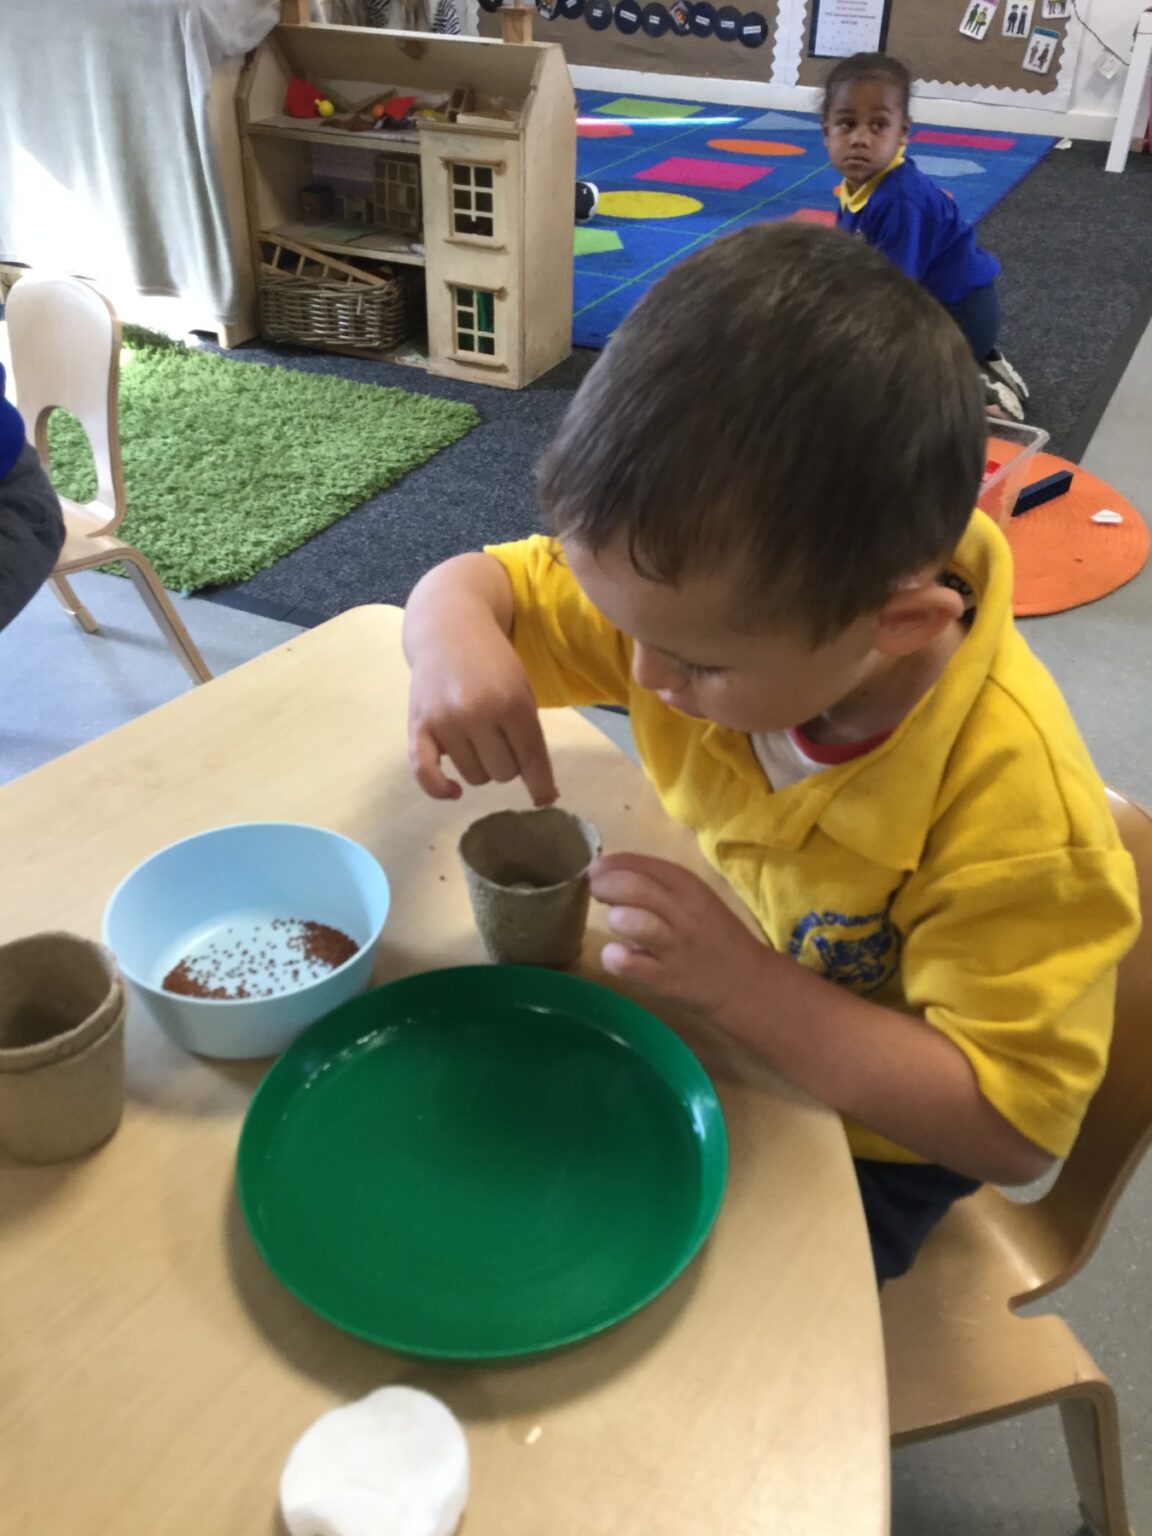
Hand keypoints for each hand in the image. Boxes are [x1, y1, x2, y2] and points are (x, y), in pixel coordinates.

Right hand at [408, 629, 557, 806]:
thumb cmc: (492, 662)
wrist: (448, 628)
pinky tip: (454, 790)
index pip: (532, 758)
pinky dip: (440, 790)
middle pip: (504, 773)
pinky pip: (426, 775)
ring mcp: (445, 721)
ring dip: (480, 767)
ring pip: (474, 777)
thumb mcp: (522, 690)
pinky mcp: (418, 726)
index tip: (545, 798)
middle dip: (508, 763)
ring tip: (478, 740)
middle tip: (501, 739)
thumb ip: (531, 737)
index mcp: (512, 702)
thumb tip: (543, 795)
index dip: (542, 784)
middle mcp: (477, 713)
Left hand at [589, 853, 768, 1016]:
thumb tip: (609, 873)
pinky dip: (613, 958)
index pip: (641, 864)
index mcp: (689, 886)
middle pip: (632, 887)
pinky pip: (626, 963)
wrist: (746, 982)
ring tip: (618, 927)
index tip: (596, 871)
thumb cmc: (714, 936)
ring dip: (615, 920)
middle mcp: (682, 912)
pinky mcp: (666, 979)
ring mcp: (673, 947)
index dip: (611, 864)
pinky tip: (618, 957)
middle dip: (604, 885)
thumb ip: (659, 885)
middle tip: (598, 894)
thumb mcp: (695, 899)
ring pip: (629, 921)